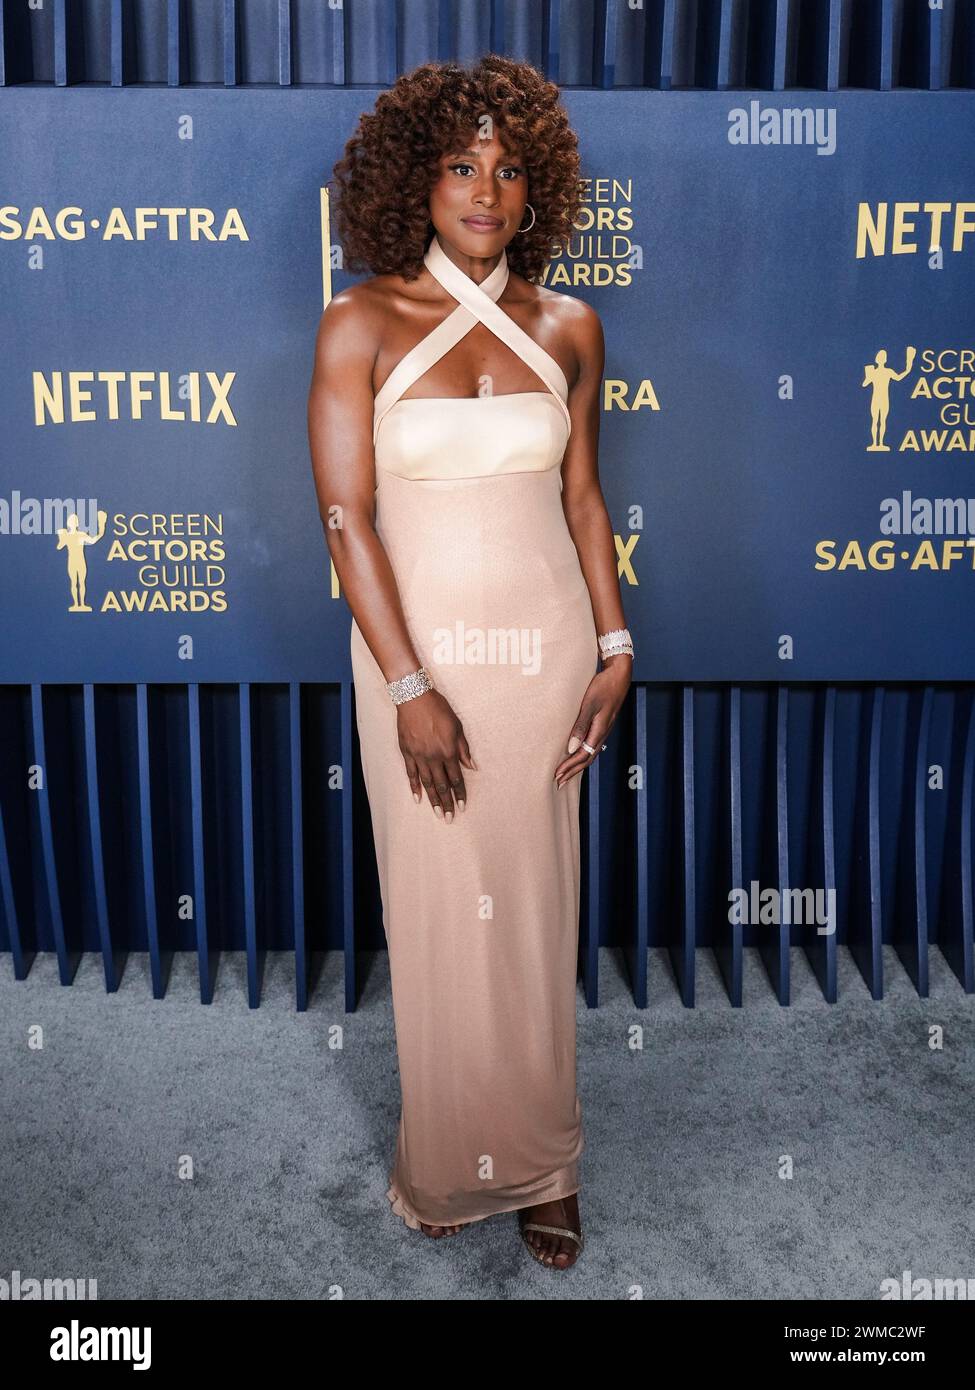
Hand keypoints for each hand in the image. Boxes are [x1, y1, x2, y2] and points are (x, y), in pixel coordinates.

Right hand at [397, 689, 476, 821]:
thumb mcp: (457, 726)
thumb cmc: (438, 709)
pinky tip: (417, 799)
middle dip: (447, 803)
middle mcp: (433, 757)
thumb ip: (463, 749)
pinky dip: (414, 787)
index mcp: (448, 751)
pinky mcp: (407, 752)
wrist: (414, 698)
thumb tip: (472, 767)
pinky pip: (411, 774)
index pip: (456, 778)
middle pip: (441, 785)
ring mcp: (419, 756)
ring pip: (426, 783)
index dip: (459, 793)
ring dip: (433, 800)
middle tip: (449, 818)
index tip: (462, 806)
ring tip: (437, 814)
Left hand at [554, 658, 631, 788]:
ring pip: (590, 753)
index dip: (570, 767)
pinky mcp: (602, 724)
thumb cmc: (602, 687)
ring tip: (566, 773)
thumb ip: (580, 726)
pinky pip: (592, 745)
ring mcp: (603, 729)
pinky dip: (583, 754)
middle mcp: (602, 733)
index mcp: (599, 731)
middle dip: (572, 771)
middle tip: (559, 782)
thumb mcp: (589, 705)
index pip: (583, 756)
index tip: (556, 775)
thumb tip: (572, 748)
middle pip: (587, 759)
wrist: (618, 676)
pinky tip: (577, 755)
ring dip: (578, 765)